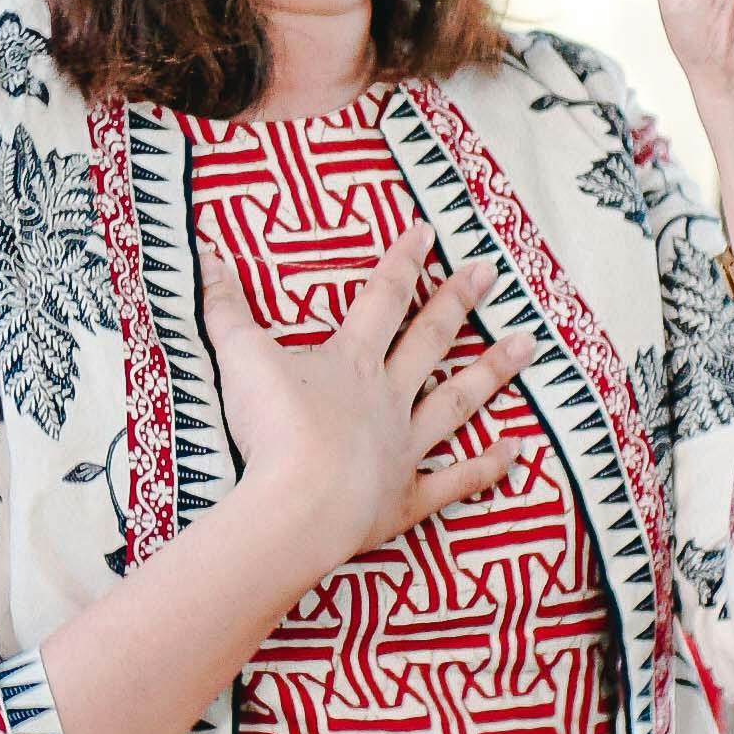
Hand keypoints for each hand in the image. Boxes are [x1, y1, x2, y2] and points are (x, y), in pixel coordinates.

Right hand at [201, 223, 518, 580]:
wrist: (299, 504)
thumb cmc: (273, 428)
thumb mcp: (239, 357)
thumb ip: (224, 309)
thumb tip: (205, 255)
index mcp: (352, 362)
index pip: (382, 299)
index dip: (402, 261)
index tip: (428, 230)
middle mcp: (388, 398)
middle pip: (430, 341)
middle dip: (458, 302)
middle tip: (490, 271)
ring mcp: (403, 447)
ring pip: (457, 403)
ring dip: (492, 372)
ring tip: (528, 345)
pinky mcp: (406, 497)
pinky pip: (456, 480)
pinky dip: (488, 467)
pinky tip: (518, 451)